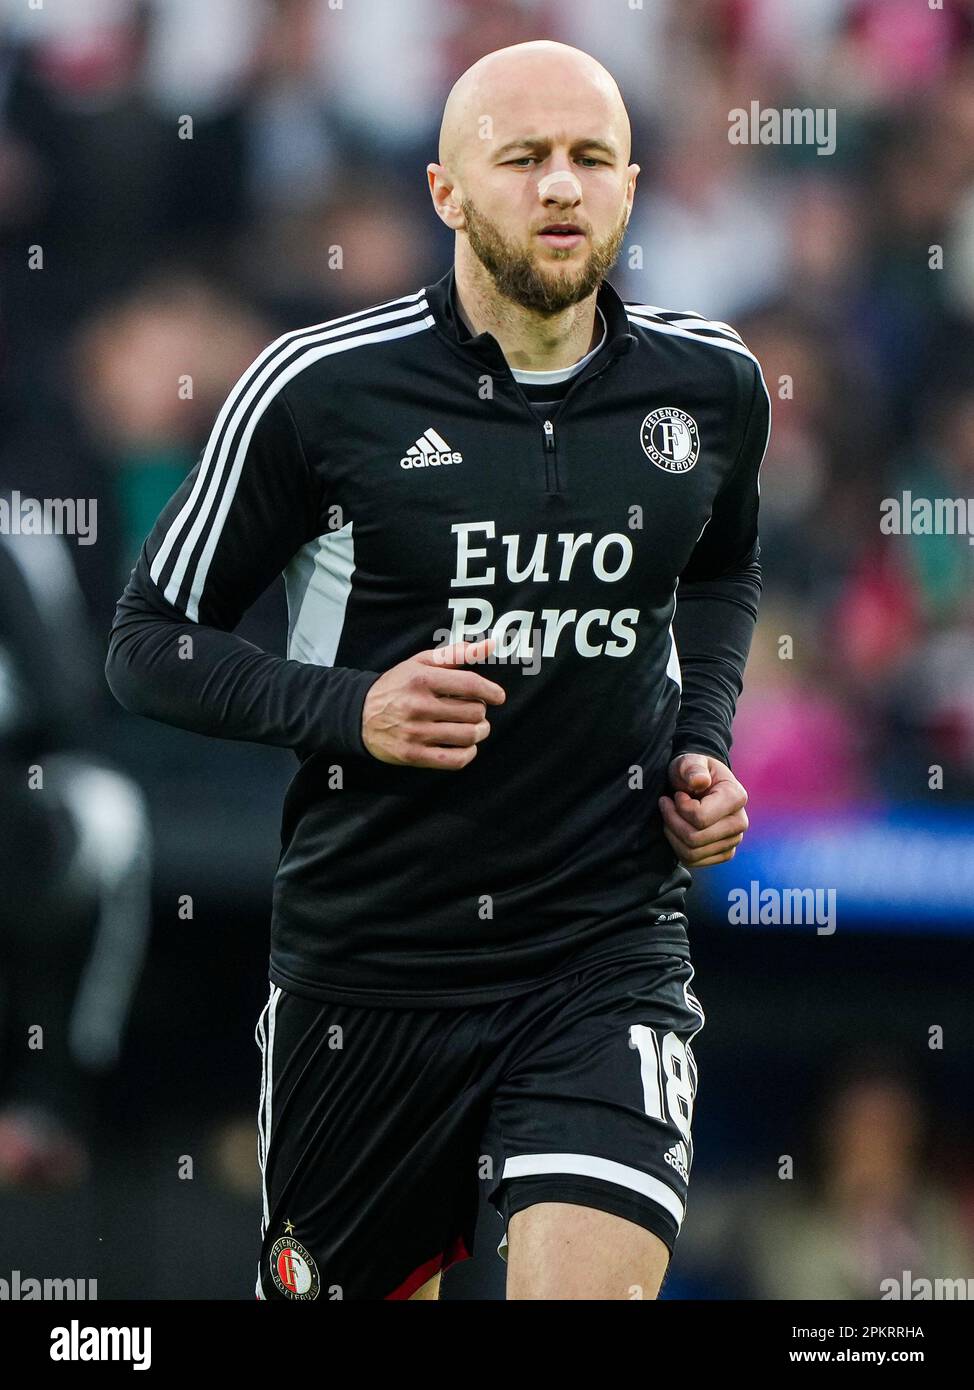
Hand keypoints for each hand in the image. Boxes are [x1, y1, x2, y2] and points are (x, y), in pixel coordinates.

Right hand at [362, 637, 505, 769]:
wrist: (358, 715)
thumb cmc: (397, 686)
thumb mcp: (421, 663)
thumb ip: (456, 654)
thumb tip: (491, 645)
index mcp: (421, 679)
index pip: (470, 684)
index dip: (491, 691)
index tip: (498, 696)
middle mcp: (418, 706)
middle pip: (473, 712)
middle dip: (480, 711)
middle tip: (474, 710)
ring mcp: (415, 733)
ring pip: (468, 736)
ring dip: (479, 732)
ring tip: (475, 727)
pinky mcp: (413, 755)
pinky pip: (455, 760)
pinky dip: (468, 753)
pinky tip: (465, 746)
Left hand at [658, 753, 747, 866]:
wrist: (700, 783)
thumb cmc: (693, 771)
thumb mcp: (690, 761)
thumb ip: (693, 767)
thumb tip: (700, 781)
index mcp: (736, 797)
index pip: (700, 818)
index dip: (679, 808)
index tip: (676, 795)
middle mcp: (740, 822)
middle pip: (695, 839)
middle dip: (672, 822)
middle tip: (666, 805)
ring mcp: (733, 840)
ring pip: (692, 853)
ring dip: (672, 834)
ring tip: (670, 816)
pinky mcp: (724, 853)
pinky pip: (693, 861)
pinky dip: (678, 847)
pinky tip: (676, 828)